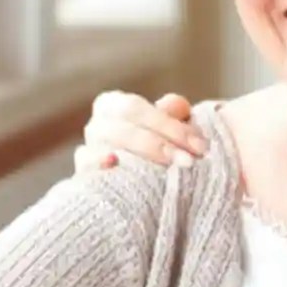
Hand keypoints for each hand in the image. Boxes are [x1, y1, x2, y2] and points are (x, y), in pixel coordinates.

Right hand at [73, 91, 204, 171]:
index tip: (200, 145)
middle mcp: (96, 126)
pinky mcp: (85, 177)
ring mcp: (88, 151)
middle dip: (160, 145)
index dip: (169, 126)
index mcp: (112, 105)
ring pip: (109, 150)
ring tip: (173, 170)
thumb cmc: (157, 143)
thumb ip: (172, 115)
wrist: (139, 181)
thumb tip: (179, 106)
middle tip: (190, 161)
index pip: (136, 109)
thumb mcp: (167, 126)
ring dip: (144, 160)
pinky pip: (87, 169)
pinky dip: (98, 165)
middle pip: (125, 130)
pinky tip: (113, 165)